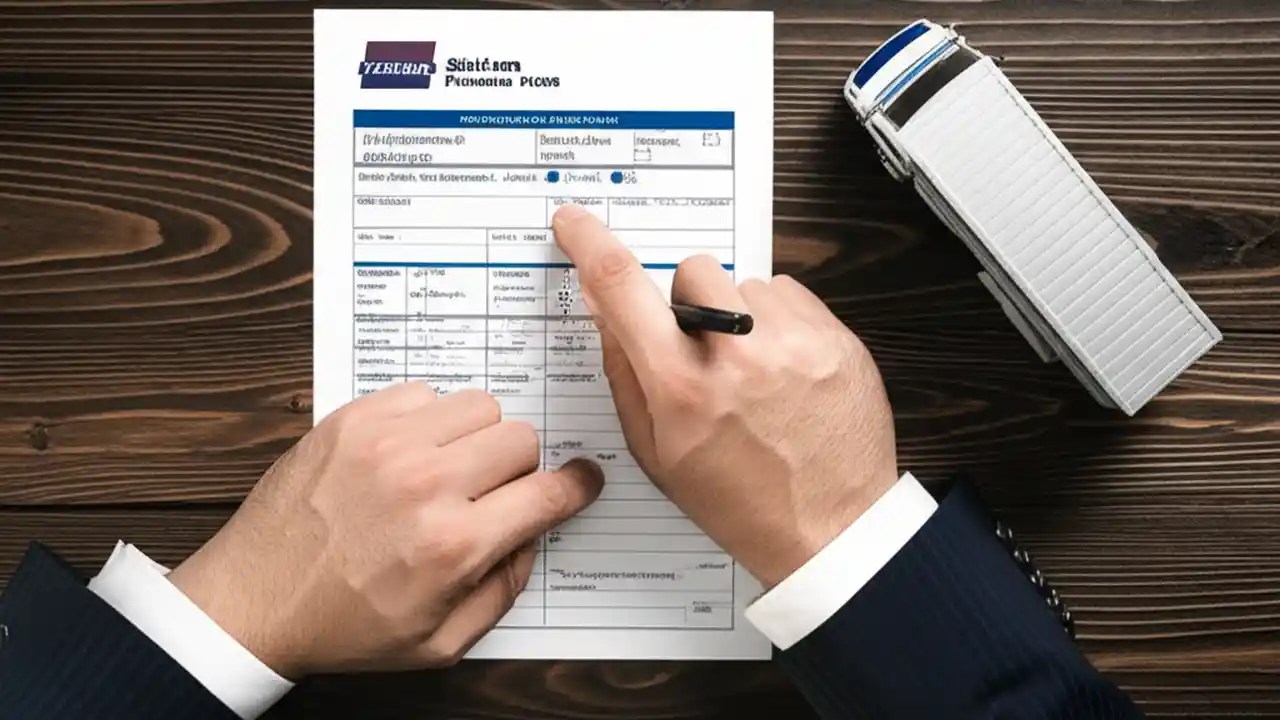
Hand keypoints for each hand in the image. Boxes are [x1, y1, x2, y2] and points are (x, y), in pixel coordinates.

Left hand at [167, 384, 602, 676]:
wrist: (253, 601)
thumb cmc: (342, 626)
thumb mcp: (439, 643)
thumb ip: (503, 591)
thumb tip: (532, 537)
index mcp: (454, 545)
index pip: (549, 492)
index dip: (576, 486)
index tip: (581, 480)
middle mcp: (426, 484)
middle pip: (521, 438)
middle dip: (517, 469)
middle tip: (489, 493)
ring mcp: (386, 443)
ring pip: (478, 405)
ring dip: (474, 437)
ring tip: (446, 469)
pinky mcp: (351, 420)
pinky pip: (424, 392)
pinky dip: (427, 419)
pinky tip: (407, 453)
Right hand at [552, 205, 896, 588]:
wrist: (830, 529)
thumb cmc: (739, 501)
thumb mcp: (658, 453)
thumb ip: (625, 374)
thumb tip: (603, 307)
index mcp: (682, 388)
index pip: (621, 288)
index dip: (589, 244)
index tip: (574, 222)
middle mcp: (739, 355)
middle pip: (693, 269)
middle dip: (689, 299)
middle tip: (703, 350)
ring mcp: (795, 343)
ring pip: (746, 283)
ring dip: (740, 314)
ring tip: (755, 371)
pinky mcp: (837, 340)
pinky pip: (791, 295)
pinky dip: (780, 322)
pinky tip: (785, 369)